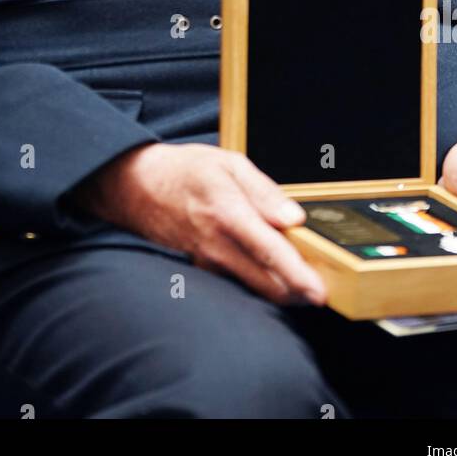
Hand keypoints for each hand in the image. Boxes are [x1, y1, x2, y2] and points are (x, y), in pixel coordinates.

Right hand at [73, 142, 326, 305]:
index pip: (270, 250)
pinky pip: (237, 283)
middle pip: (266, 283)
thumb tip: (294, 217)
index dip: (297, 275)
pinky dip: (258, 282)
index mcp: (228, 212)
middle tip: (320, 287)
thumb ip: (264, 191)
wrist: (137, 187)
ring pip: (253, 288)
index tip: (319, 292)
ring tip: (301, 279)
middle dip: (298, 292)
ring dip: (281, 290)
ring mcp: (208, 261)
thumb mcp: (228, 162)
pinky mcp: (201, 269)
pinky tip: (269, 269)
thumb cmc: (185, 170)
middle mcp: (218, 243)